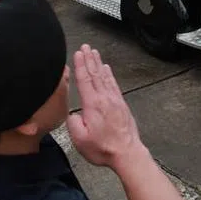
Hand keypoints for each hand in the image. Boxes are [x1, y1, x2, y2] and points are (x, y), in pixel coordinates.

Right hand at [68, 44, 144, 169]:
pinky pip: (113, 85)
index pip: (85, 80)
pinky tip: (107, 69)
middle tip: (86, 46)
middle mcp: (105, 99)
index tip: (77, 53)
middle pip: (95, 74)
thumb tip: (73, 114)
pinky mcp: (121, 105)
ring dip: (98, 63)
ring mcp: (114, 101)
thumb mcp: (80, 140)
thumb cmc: (104, 149)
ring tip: (95, 53)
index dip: (80, 65)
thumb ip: (73, 123)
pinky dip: (109, 75)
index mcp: (93, 105)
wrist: (127, 153)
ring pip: (105, 77)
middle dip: (89, 59)